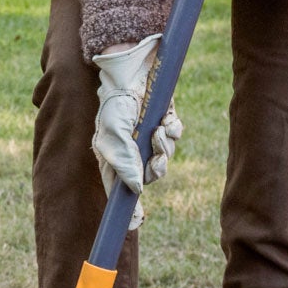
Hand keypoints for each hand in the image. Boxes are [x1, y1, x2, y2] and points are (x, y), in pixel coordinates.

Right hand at [91, 34, 181, 229]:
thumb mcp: (114, 131)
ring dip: (166, 146)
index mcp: (112, 154)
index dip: (127, 208)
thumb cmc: (116, 97)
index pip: (120, 188)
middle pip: (148, 175)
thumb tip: (135, 189)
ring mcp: (146, 133)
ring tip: (159, 128)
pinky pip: (175, 135)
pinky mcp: (163, 118)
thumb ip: (124, 161)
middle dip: (155, 169)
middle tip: (155, 161)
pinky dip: (173, 129)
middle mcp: (130, 147)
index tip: (134, 224)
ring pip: (164, 156)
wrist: (131, 63)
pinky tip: (166, 116)